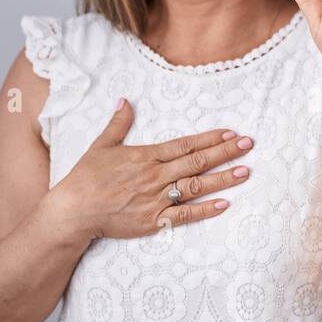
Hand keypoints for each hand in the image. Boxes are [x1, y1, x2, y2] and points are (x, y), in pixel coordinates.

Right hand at [53, 98, 253, 242]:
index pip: (185, 145)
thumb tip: (126, 100)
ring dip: (222, 179)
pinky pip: (184, 215)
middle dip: (224, 152)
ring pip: (196, 186)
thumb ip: (118, 124)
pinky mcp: (153, 221)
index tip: (231, 133)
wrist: (73, 212)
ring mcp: (155, 199)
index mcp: (146, 156)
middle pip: (196, 162)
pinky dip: (205, 210)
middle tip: (249, 145)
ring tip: (245, 172)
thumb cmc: (86, 178)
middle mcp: (155, 176)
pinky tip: (225, 204)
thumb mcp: (101, 146)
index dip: (209, 138)